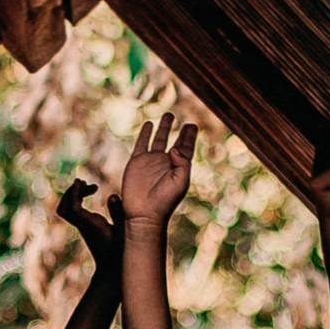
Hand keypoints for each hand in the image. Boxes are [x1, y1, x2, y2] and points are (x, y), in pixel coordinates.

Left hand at [55, 175, 120, 256]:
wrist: (113, 270)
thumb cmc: (122, 251)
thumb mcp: (126, 231)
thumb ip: (119, 213)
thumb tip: (112, 195)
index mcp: (91, 227)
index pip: (72, 209)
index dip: (73, 194)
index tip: (80, 181)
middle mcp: (83, 226)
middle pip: (64, 208)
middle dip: (72, 192)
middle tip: (88, 184)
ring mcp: (82, 227)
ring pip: (66, 209)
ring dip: (74, 195)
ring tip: (91, 187)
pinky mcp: (85, 227)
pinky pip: (73, 210)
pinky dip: (78, 199)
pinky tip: (92, 194)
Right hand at [115, 113, 198, 227]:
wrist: (143, 212)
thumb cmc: (165, 200)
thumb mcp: (180, 181)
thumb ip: (182, 163)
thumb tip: (175, 148)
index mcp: (179, 167)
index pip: (186, 148)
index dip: (189, 137)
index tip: (192, 126)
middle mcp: (166, 162)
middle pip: (175, 143)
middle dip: (181, 132)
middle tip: (186, 122)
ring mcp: (151, 161)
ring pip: (159, 139)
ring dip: (164, 128)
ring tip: (168, 115)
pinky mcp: (137, 161)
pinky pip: (142, 143)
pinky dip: (145, 133)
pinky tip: (149, 124)